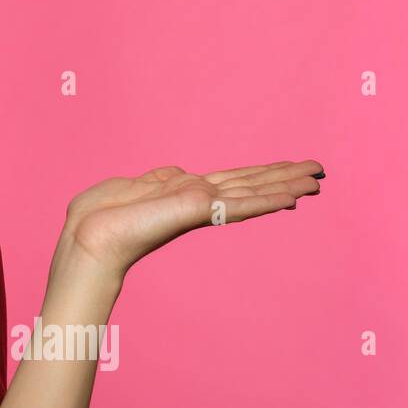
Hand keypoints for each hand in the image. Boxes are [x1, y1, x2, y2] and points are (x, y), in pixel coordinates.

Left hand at [57, 159, 325, 282]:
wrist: (88, 237)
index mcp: (181, 193)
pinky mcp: (195, 210)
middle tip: (319, 171)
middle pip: (249, 184)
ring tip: (317, 179)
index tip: (287, 170)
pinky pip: (238, 204)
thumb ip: (158, 179)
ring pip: (251, 192)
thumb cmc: (98, 217)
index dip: (260, 175)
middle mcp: (195, 199)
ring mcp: (198, 206)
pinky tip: (292, 197)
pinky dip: (267, 200)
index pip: (230, 181)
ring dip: (286, 185)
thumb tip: (176, 171)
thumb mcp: (130, 186)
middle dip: (283, 177)